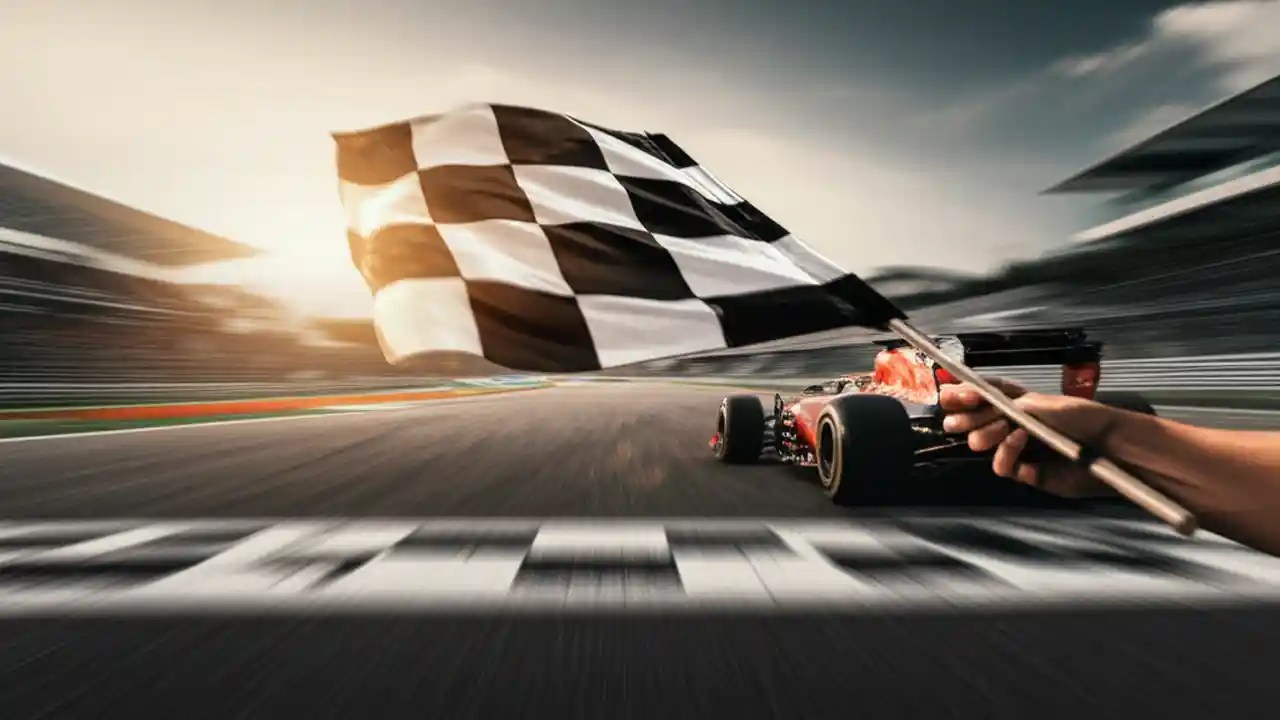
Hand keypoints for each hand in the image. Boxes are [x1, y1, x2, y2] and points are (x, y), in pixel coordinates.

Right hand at [937, 379, 1120, 497]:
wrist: (1109, 447)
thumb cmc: (1080, 417)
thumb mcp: (1039, 403)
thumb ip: (1006, 405)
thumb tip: (977, 405)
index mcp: (1020, 402)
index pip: (985, 395)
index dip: (966, 394)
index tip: (948, 395)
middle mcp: (1016, 424)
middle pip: (979, 420)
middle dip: (966, 418)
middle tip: (954, 422)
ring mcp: (1020, 449)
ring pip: (986, 445)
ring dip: (984, 436)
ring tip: (991, 433)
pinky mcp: (1027, 473)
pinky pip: (1003, 466)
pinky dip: (1005, 454)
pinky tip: (1018, 442)